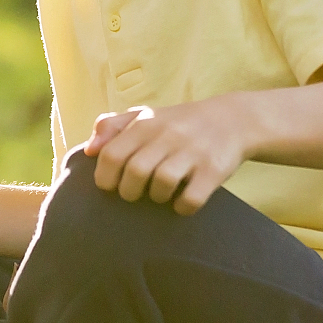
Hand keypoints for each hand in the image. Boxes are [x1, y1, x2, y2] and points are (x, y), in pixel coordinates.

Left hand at [85, 98, 252, 214]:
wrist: (233, 120)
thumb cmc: (179, 124)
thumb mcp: (146, 116)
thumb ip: (112, 127)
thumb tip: (89, 150)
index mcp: (147, 123)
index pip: (112, 154)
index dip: (105, 177)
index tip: (110, 185)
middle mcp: (169, 136)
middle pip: (135, 172)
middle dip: (129, 191)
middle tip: (134, 194)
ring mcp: (193, 153)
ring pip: (162, 184)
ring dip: (156, 198)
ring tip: (159, 194)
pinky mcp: (214, 170)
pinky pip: (191, 199)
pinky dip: (182, 207)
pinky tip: (181, 203)